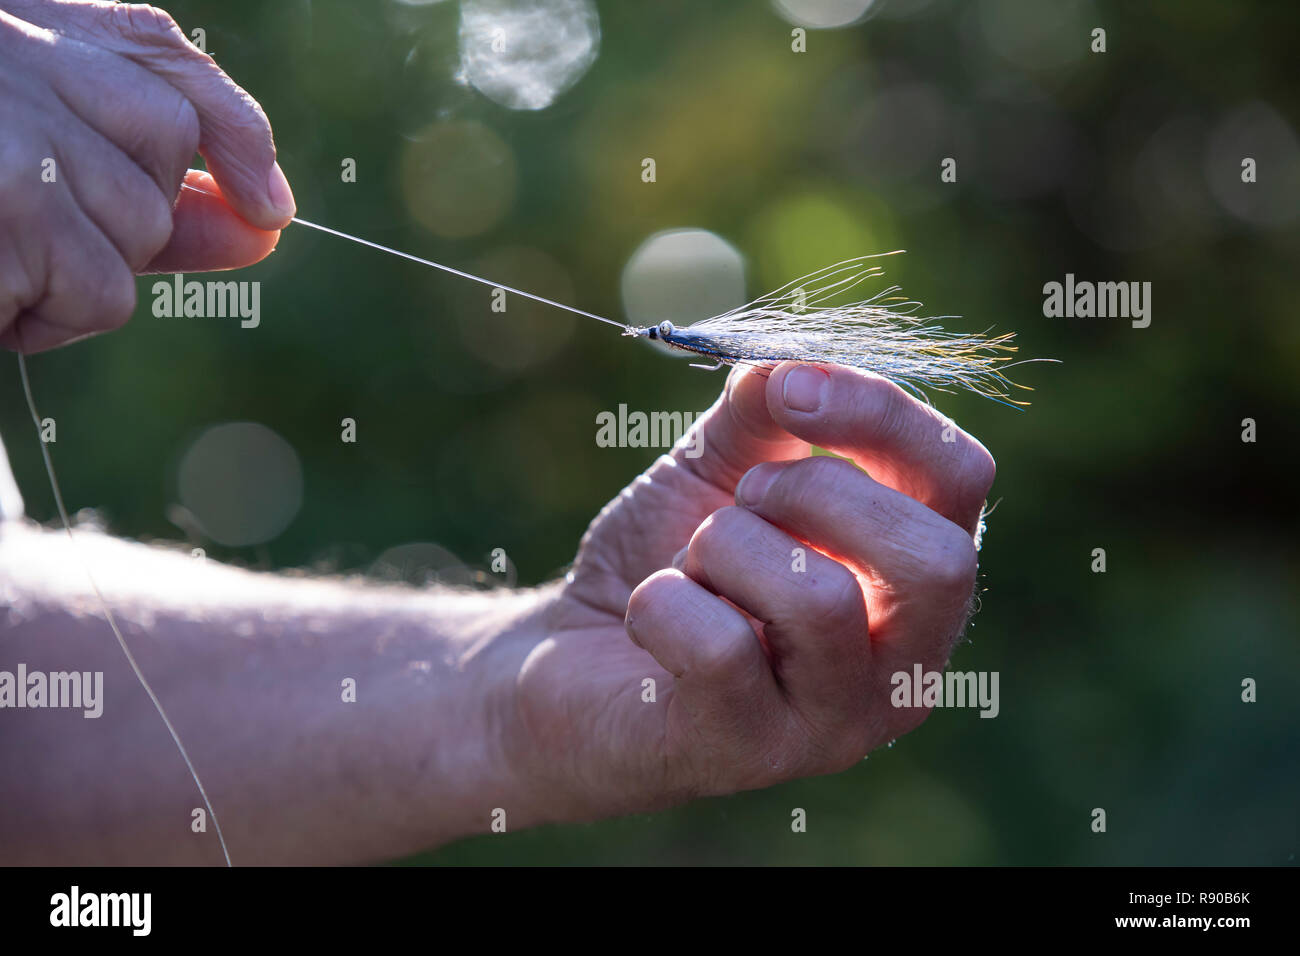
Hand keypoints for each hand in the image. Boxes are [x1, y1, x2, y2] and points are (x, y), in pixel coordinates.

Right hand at [0, 0, 293, 351]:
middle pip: (153, 196)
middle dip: (102, 236)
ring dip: (61, 284)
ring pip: (127, 256)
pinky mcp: (6, 215)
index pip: (180, 90)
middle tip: (4, 214)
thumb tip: (267, 223)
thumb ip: (157, 173)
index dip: (232, 150)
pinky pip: (89, 300)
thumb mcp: (34, 134)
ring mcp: (18, 143)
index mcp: (37, 27)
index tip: (263, 209)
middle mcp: (32, 65)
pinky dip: (31, 316)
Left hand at [502, 362, 995, 824]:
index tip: (790, 392)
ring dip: (724, 549)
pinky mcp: (750, 752)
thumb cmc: (665, 562)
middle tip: (745, 499)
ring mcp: (834, 723)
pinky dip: (660, 604)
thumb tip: (791, 371)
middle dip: (815, 494)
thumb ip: (765, 413)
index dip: (880, 413)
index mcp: (913, 580)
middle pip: (937, 561)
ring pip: (819, 599)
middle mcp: (903, 663)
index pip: (961, 479)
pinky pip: (718, 647)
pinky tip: (650, 622)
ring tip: (691, 567)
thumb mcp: (720, 468)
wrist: (565, 660)